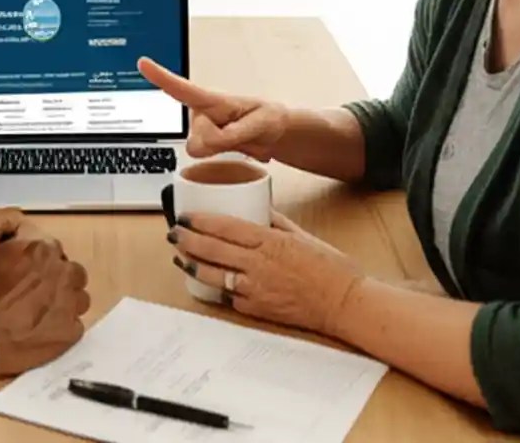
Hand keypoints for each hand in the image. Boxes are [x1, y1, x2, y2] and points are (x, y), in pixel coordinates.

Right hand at [0, 209, 90, 376]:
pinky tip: (39, 330)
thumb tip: (15, 217)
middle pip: (65, 268)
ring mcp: (70, 303)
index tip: (15, 269)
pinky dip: (60, 326)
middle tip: (25, 291)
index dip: (28, 256)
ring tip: (36, 311)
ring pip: (76, 295)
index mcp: (41, 247)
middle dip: (50, 276)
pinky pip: (74, 324)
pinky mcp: (70, 332)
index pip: (44, 243)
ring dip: (61, 299)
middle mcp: (62, 271)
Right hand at [138, 57, 288, 160]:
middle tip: (239, 134)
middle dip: (218, 142)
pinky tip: (231, 149)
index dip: (162, 77)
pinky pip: (200, 160)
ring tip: (236, 140)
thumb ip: (236, 133)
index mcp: (213, 100)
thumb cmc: (267, 121)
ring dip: (219, 150)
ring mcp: (199, 131)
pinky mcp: (201, 146)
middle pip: (195, 138)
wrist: (272, 134)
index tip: (143, 63)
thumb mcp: (261, 124)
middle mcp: (199, 114)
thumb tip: (213, 139)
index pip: (183, 89)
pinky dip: (217, 158)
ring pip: (197, 151)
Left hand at [168, 210, 363, 335]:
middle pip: (211, 249)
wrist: (345, 304)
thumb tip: (258, 209)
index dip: (200, 221)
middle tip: (174, 233)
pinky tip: (208, 281)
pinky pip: (229, 297)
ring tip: (180, 256)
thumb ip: (277, 222)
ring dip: (192, 264)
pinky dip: (217, 288)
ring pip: (212, 275)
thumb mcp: (304, 236)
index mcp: (270, 241)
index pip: (225, 227)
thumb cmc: (331, 268)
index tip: (186, 216)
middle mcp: (258, 264)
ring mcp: (255, 289)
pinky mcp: (256, 310)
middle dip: (187, 240)